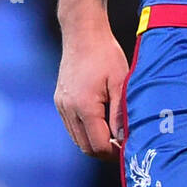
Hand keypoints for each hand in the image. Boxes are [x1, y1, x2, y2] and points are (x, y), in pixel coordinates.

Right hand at [54, 26, 128, 160]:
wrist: (83, 34)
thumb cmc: (105, 54)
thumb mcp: (120, 82)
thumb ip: (120, 113)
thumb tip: (124, 139)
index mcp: (85, 107)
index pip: (97, 145)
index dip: (113, 153)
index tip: (127, 150)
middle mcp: (69, 110)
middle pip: (85, 146)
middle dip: (104, 150)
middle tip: (122, 146)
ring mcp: (61, 106)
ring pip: (77, 138)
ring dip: (93, 140)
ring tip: (113, 132)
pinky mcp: (59, 100)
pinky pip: (71, 125)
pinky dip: (85, 129)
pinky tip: (101, 119)